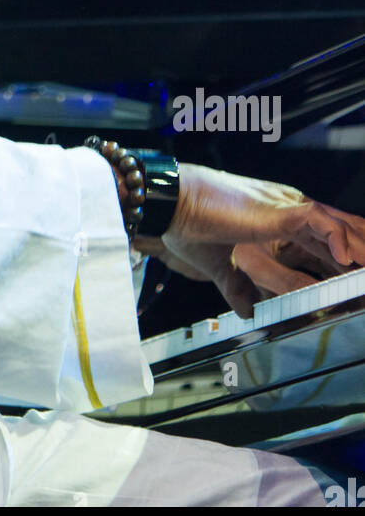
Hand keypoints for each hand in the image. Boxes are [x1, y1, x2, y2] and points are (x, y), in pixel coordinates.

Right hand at [132, 163, 364, 317]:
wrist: (170, 205)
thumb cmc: (186, 226)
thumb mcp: (219, 264)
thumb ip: (235, 285)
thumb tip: (244, 310)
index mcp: (273, 218)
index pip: (321, 237)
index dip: (341, 259)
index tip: (354, 281)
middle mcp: (285, 208)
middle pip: (338, 229)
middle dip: (357, 253)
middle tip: (364, 280)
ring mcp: (284, 207)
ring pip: (337, 224)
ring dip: (356, 249)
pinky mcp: (278, 210)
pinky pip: (321, 221)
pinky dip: (338, 238)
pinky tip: (346, 260)